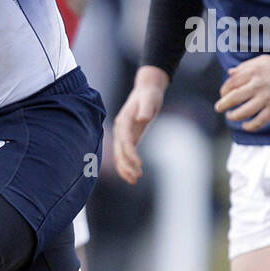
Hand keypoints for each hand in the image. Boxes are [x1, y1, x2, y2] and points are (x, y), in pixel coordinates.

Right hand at [112, 68, 167, 183]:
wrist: (146, 89)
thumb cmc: (149, 94)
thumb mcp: (150, 99)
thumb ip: (146, 108)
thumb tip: (142, 118)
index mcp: (124, 121)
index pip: (125, 141)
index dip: (130, 154)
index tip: (139, 165)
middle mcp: (120, 129)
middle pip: (120, 151)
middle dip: (126, 165)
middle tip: (136, 178)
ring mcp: (122, 134)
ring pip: (119, 155)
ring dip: (125, 168)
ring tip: (134, 181)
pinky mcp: (128, 137)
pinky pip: (124, 154)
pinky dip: (127, 165)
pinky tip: (133, 175)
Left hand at [216, 53, 269, 132]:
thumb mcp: (263, 61)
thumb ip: (246, 67)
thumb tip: (229, 72)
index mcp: (254, 72)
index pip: (231, 84)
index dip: (223, 91)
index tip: (223, 95)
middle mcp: (258, 85)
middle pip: (233, 98)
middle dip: (222, 105)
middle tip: (219, 108)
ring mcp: (267, 97)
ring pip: (244, 112)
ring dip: (234, 116)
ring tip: (231, 116)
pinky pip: (258, 121)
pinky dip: (250, 126)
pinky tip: (246, 125)